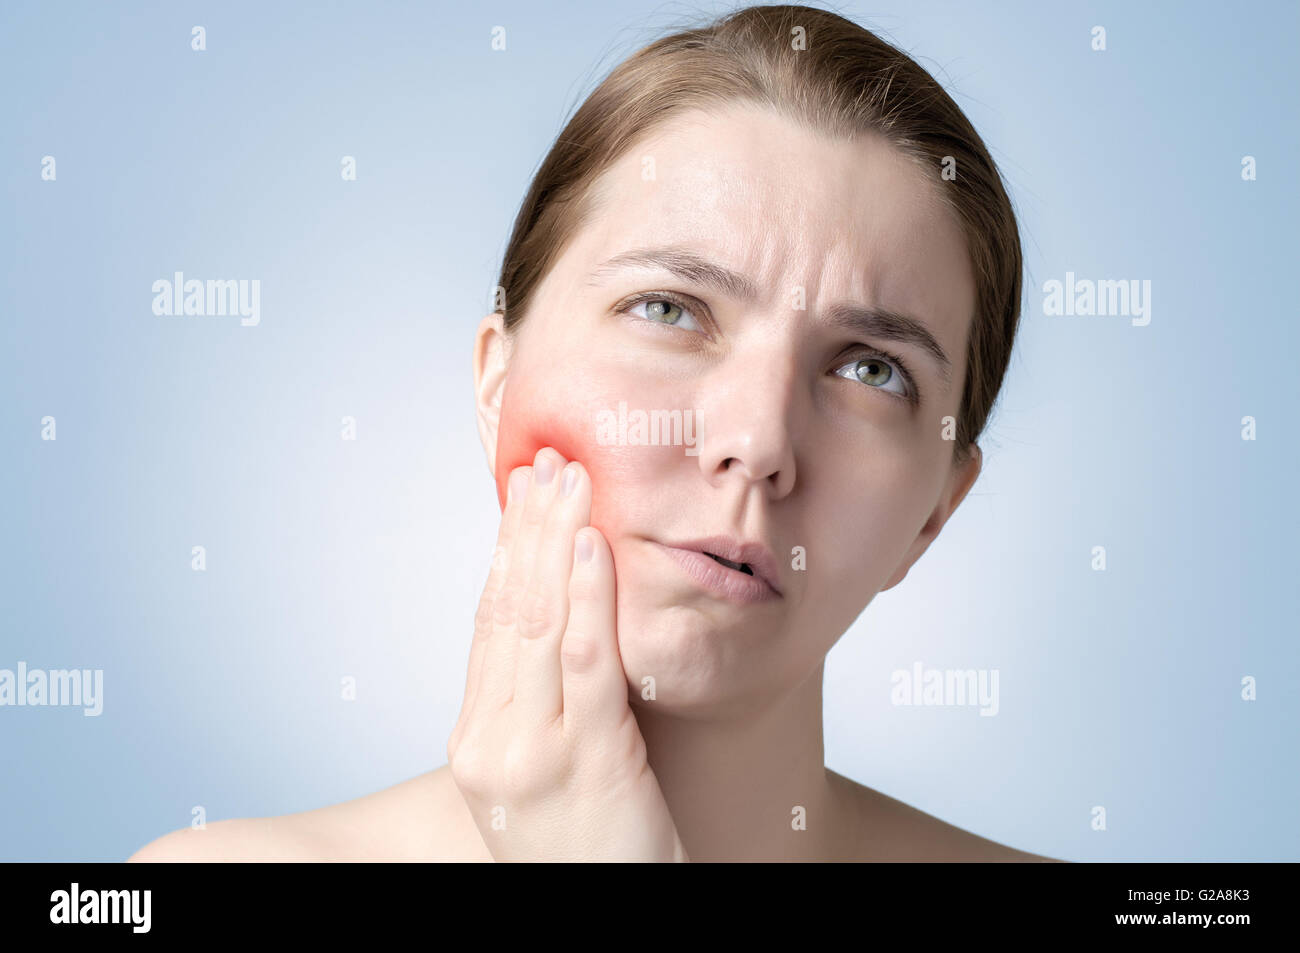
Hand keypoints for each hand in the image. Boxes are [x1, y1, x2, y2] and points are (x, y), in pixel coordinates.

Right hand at [447, 447, 687, 861]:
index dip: (505, 554)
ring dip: (554, 543)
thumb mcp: (547, 770)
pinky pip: (583, 662)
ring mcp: (530, 754)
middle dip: (526, 531)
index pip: (487, 626)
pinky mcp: (584, 762)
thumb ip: (540, 704)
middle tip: (546, 464)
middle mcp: (490, 743)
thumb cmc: (590, 846)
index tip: (523, 497)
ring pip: (537, 625)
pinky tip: (592, 545)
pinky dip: (585, 596)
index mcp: (476, 742)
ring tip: (570, 481)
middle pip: (506, 611)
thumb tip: (562, 623)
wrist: (605, 917)